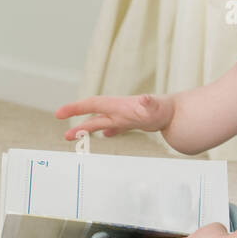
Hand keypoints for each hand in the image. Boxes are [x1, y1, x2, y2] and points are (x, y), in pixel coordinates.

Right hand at [54, 93, 171, 139]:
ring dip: (86, 129)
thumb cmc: (164, 109)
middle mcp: (118, 110)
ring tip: (72, 137)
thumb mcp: (154, 107)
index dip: (75, 108)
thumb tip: (145, 99)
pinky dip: (107, 130)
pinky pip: (115, 127)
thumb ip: (147, 103)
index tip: (59, 113)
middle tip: (63, 134)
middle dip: (77, 122)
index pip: (92, 104)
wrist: (177, 113)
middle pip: (92, 115)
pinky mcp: (132, 122)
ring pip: (100, 122)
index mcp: (117, 105)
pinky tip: (104, 135)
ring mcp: (124, 116)